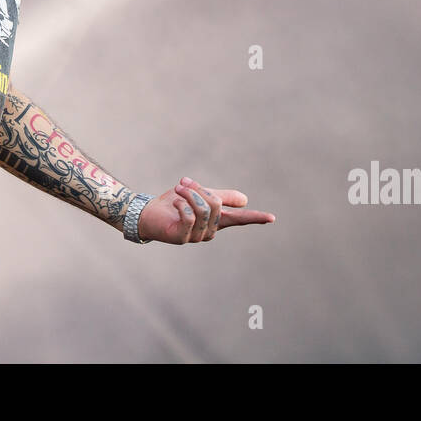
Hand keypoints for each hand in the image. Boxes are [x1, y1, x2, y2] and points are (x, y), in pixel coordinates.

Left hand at [136, 176, 275, 243]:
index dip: (256, 218)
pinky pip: (189, 217)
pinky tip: (175, 203)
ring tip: (178, 188)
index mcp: (216, 220)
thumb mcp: (199, 194)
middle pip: (216, 205)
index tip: (272, 218)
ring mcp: (197, 237)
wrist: (148, 213)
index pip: (239, 219)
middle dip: (200, 189)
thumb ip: (221, 196)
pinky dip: (182, 204)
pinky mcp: (182, 238)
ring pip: (202, 210)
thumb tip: (245, 200)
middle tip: (184, 182)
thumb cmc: (174, 204)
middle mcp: (210, 231)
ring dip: (189, 194)